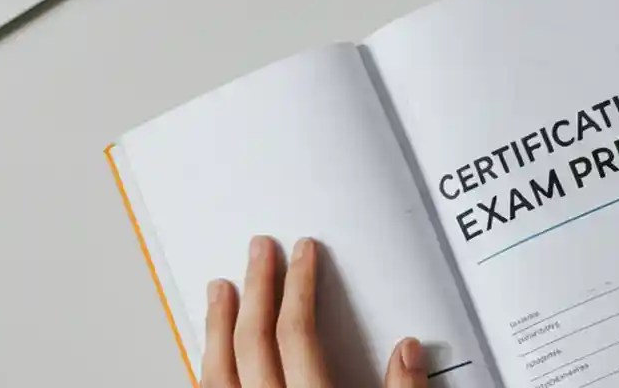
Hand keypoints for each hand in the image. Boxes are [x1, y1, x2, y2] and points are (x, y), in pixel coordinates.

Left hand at [202, 236, 428, 387]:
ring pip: (219, 370)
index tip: (304, 252)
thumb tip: (409, 349)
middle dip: (257, 288)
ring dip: (218, 324)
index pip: (296, 334)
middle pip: (253, 342)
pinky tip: (210, 348)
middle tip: (259, 250)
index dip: (298, 287)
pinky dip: (209, 363)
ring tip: (219, 287)